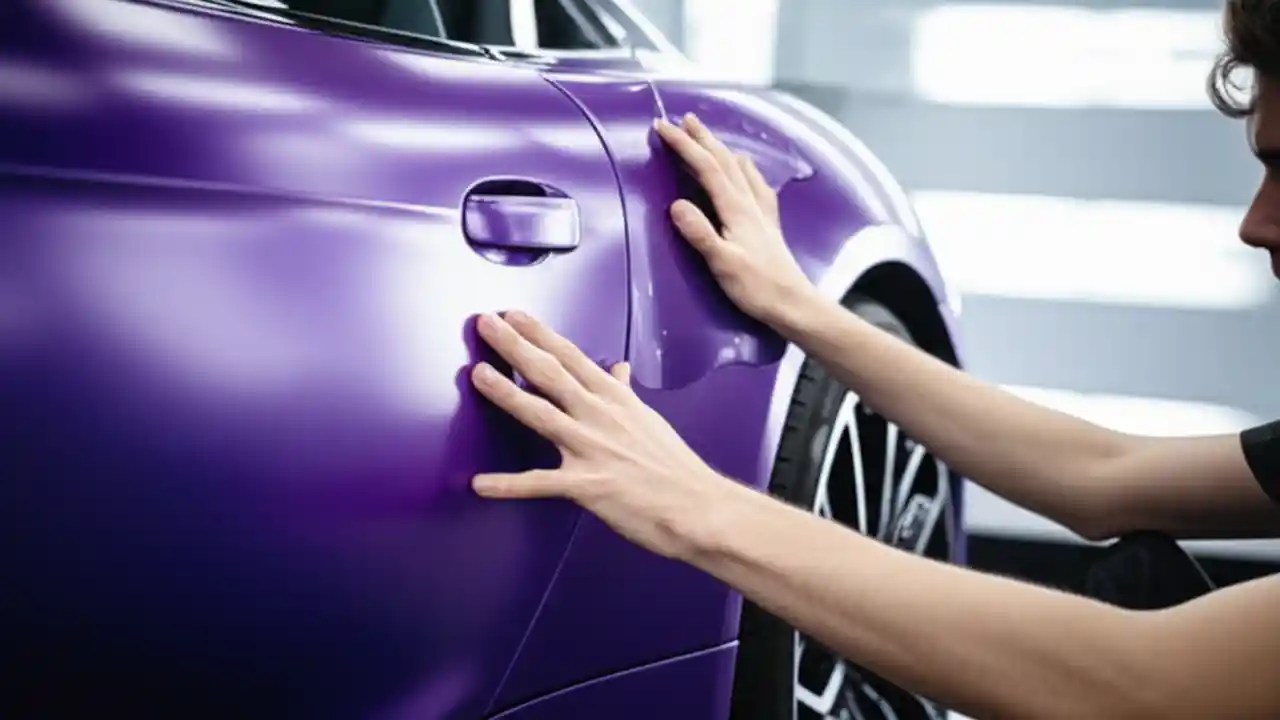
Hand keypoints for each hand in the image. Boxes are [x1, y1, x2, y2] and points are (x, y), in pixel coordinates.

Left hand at [468, 311, 740, 559]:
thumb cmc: (673, 464)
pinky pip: (540, 484)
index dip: (540, 334)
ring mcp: (592, 449)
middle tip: (486, 323)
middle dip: (516, 347)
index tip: (513, 314)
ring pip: (542, 415)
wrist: (697, 506)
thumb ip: (624, 393)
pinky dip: (509, 485)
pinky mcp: (587, 486)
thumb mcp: (648, 418)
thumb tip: (617, 368)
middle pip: (552, 374)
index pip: (571, 357)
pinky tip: (479, 484)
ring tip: (477, 373)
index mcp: (615, 398)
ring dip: (507, 394)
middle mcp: (600, 416)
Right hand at [655, 114, 815, 324]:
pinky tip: (745, 167)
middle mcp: (750, 203)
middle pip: (723, 160)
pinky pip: (754, 183)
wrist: (792, 303)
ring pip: (739, 168)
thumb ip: (700, 234)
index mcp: (736, 209)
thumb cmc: (756, 288)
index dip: (684, 145)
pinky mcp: (767, 222)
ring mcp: (761, 211)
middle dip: (702, 138)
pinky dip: (743, 167)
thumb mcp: (722, 264)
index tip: (662, 127)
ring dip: (720, 149)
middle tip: (683, 119)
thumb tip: (676, 204)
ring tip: (707, 136)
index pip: (706, 168)